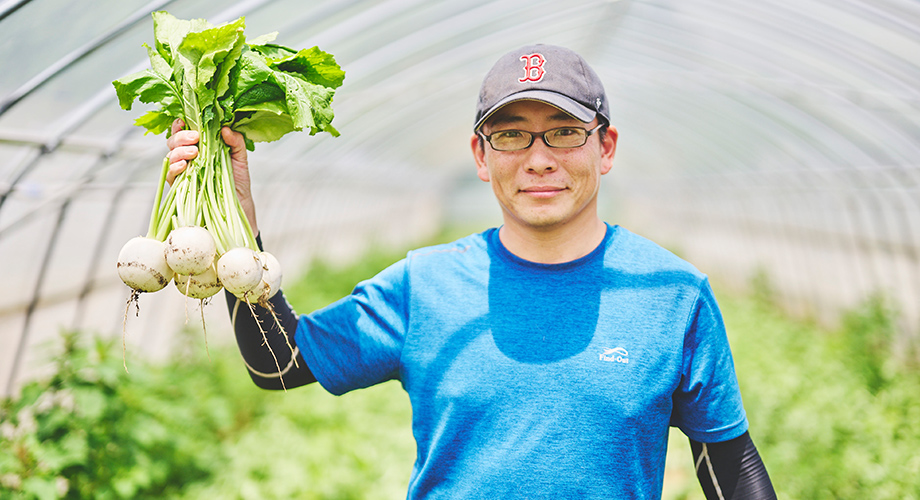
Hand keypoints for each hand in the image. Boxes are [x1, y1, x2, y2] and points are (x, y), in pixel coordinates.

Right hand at [165, 119, 258, 235]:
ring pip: (170, 155)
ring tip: (194, 153)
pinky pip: (170, 174)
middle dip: (181, 136)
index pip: (184, 132)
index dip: (181, 125)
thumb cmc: (238, 181)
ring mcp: (183, 171)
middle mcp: (188, 157)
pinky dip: (175, 167)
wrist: (239, 206)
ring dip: (179, 151)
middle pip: (173, 141)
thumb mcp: (240, 158)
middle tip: (196, 138)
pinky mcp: (180, 186)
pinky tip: (184, 165)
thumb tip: (225, 128)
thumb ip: (236, 141)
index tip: (185, 120)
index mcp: (200, 146)